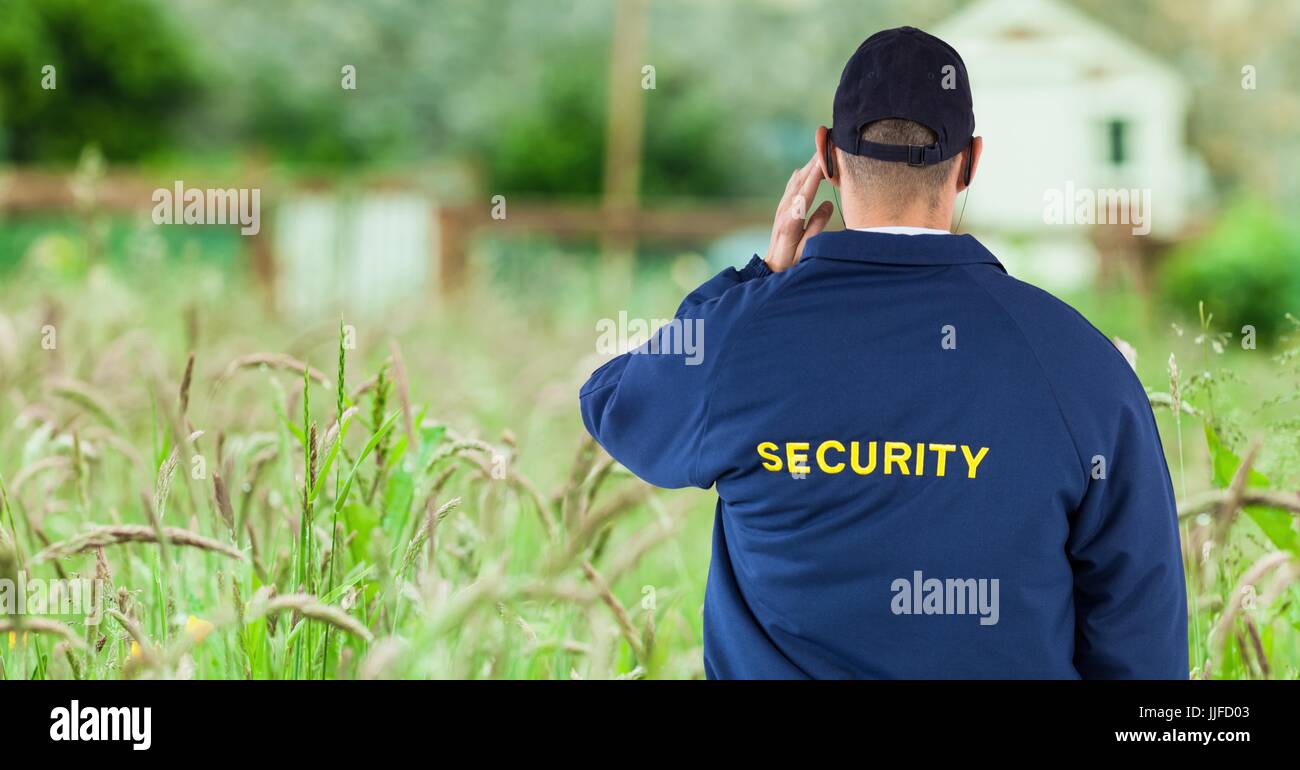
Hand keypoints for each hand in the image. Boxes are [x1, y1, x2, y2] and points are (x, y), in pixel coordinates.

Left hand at [764, 153, 833, 272]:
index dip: (816, 174)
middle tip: (826, 145)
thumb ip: (818, 226)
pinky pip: (791, 187)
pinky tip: (805, 169)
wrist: (773, 268)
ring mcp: (781, 209)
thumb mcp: (808, 248)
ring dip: (808, 167)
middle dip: (813, 163)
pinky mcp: (781, 210)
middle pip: (800, 182)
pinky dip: (800, 176)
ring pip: (795, 182)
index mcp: (792, 221)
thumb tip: (828, 204)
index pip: (806, 192)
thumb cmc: (793, 261)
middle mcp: (784, 211)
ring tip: (820, 152)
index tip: (824, 157)